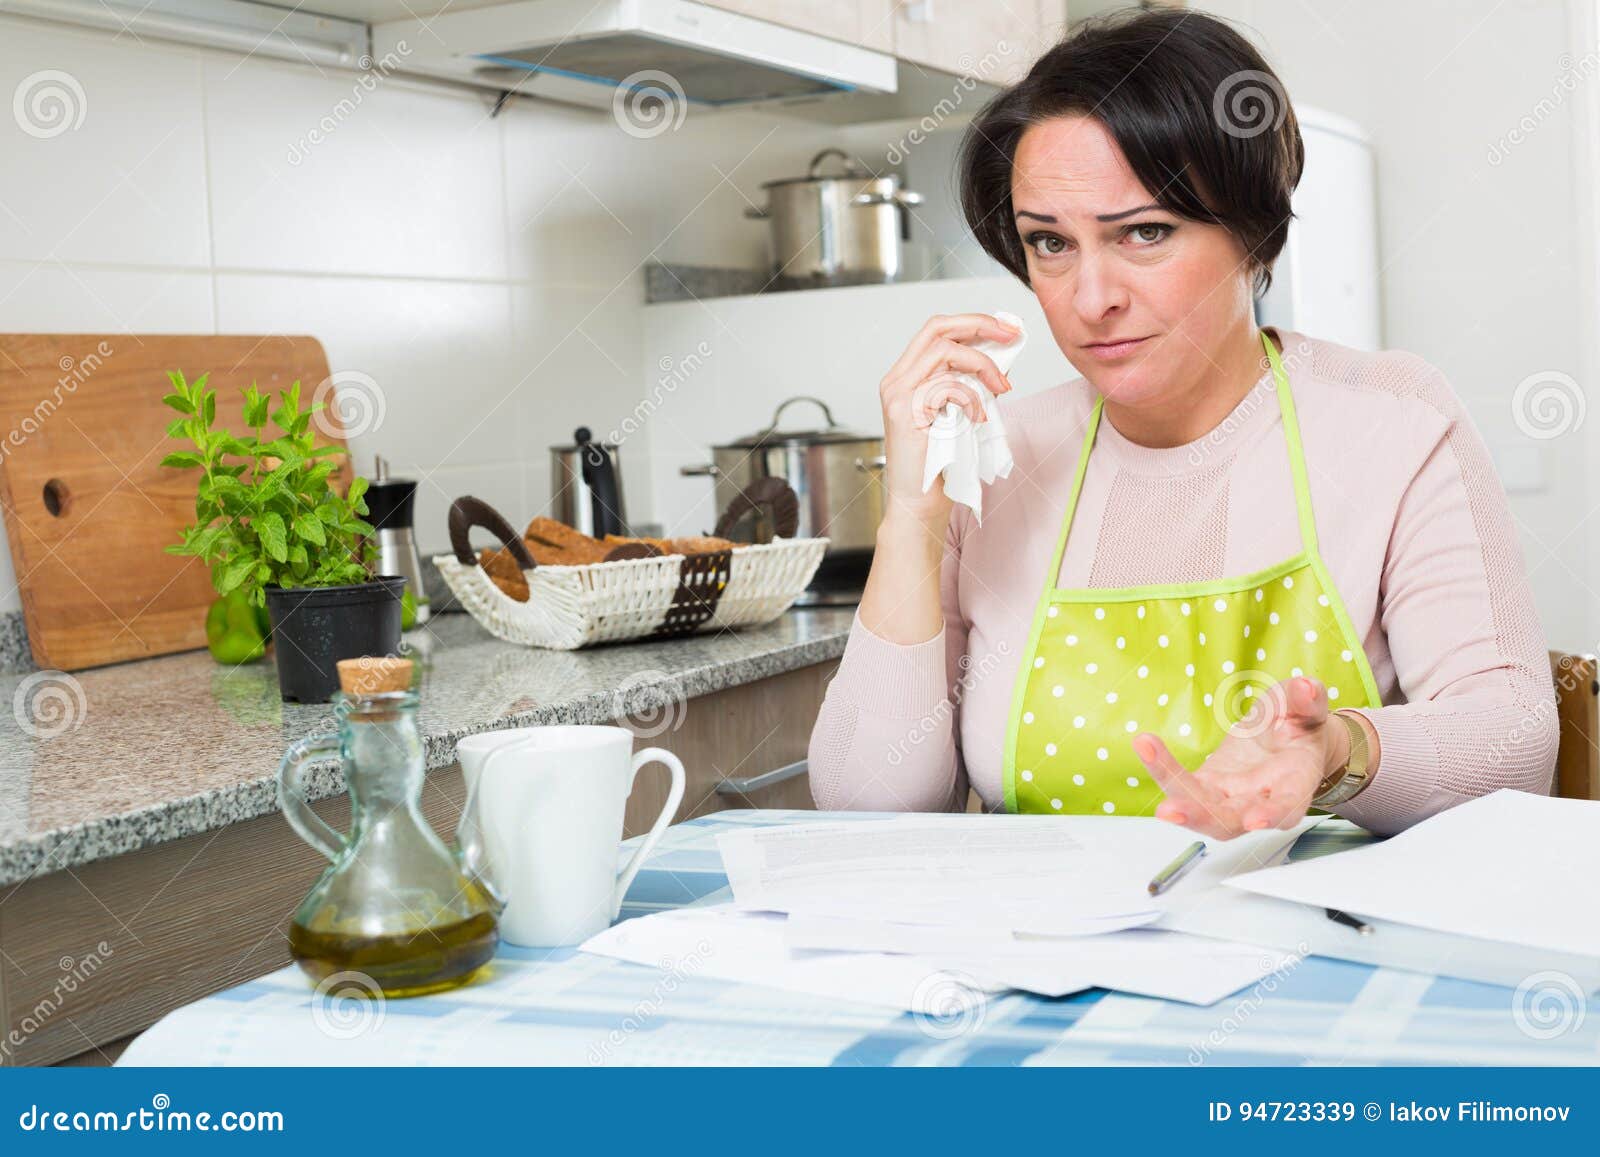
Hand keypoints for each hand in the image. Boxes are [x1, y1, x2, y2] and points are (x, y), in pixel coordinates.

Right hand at [877, 313, 1019, 530]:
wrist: (919, 504)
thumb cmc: (940, 464)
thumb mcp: (961, 413)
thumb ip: (972, 383)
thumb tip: (1004, 355)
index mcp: (906, 376)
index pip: (937, 330)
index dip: (974, 322)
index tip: (1006, 329)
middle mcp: (896, 380)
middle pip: (937, 328)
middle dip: (979, 325)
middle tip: (1010, 336)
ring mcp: (897, 395)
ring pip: (944, 352)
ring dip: (982, 365)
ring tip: (1001, 389)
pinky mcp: (905, 412)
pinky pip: (946, 386)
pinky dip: (972, 398)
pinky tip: (979, 417)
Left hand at [1130, 676, 1349, 839]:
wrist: (1284, 738)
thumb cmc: (1299, 726)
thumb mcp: (1306, 706)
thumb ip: (1307, 700)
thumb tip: (1307, 687)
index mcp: (1295, 783)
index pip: (1287, 806)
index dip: (1273, 815)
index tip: (1255, 820)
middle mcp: (1260, 800)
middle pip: (1229, 822)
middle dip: (1200, 817)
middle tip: (1170, 810)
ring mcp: (1230, 798)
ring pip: (1201, 810)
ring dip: (1174, 795)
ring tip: (1148, 759)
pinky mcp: (1206, 788)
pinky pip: (1181, 784)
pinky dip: (1162, 767)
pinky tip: (1145, 744)